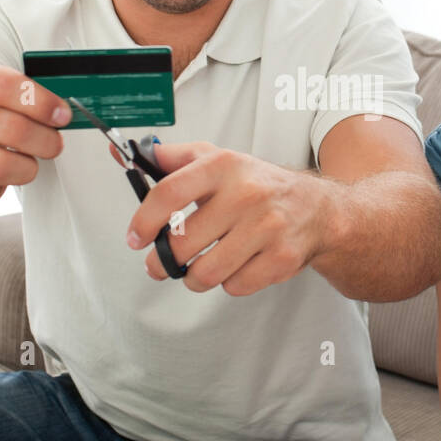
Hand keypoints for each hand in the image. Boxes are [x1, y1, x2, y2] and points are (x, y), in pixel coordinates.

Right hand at [0, 58, 68, 212]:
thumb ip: (17, 92)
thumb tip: (63, 114)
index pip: (12, 87)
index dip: (46, 105)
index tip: (62, 116)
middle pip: (15, 130)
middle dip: (47, 141)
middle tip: (53, 144)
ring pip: (3, 168)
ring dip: (27, 169)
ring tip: (25, 163)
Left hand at [123, 141, 331, 295]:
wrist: (317, 208)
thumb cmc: (256, 184)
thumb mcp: (216, 159)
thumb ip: (170, 158)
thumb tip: (123, 154)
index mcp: (223, 166)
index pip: (169, 193)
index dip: (144, 221)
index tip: (135, 238)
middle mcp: (246, 194)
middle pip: (182, 243)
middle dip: (162, 262)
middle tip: (160, 264)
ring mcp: (267, 227)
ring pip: (206, 273)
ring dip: (193, 277)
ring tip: (195, 269)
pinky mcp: (282, 258)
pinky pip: (235, 286)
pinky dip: (229, 283)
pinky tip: (234, 266)